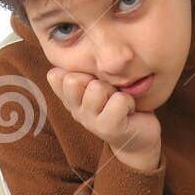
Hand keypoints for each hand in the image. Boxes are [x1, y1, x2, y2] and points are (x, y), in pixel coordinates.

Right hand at [45, 68, 161, 170]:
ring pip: (96, 88)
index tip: (93, 80)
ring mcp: (89, 122)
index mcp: (68, 96)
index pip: (54, 76)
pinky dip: (128, 102)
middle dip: (96, 80)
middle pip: (73, 80)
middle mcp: (75, 110)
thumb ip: (82, 68)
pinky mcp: (108, 129)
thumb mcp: (97, 79)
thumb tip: (63, 61)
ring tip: (118, 102)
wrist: (141, 134)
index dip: (78, 70)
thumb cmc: (118, 100)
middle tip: (109, 92)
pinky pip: (118, 100)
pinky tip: (129, 111)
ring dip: (113, 90)